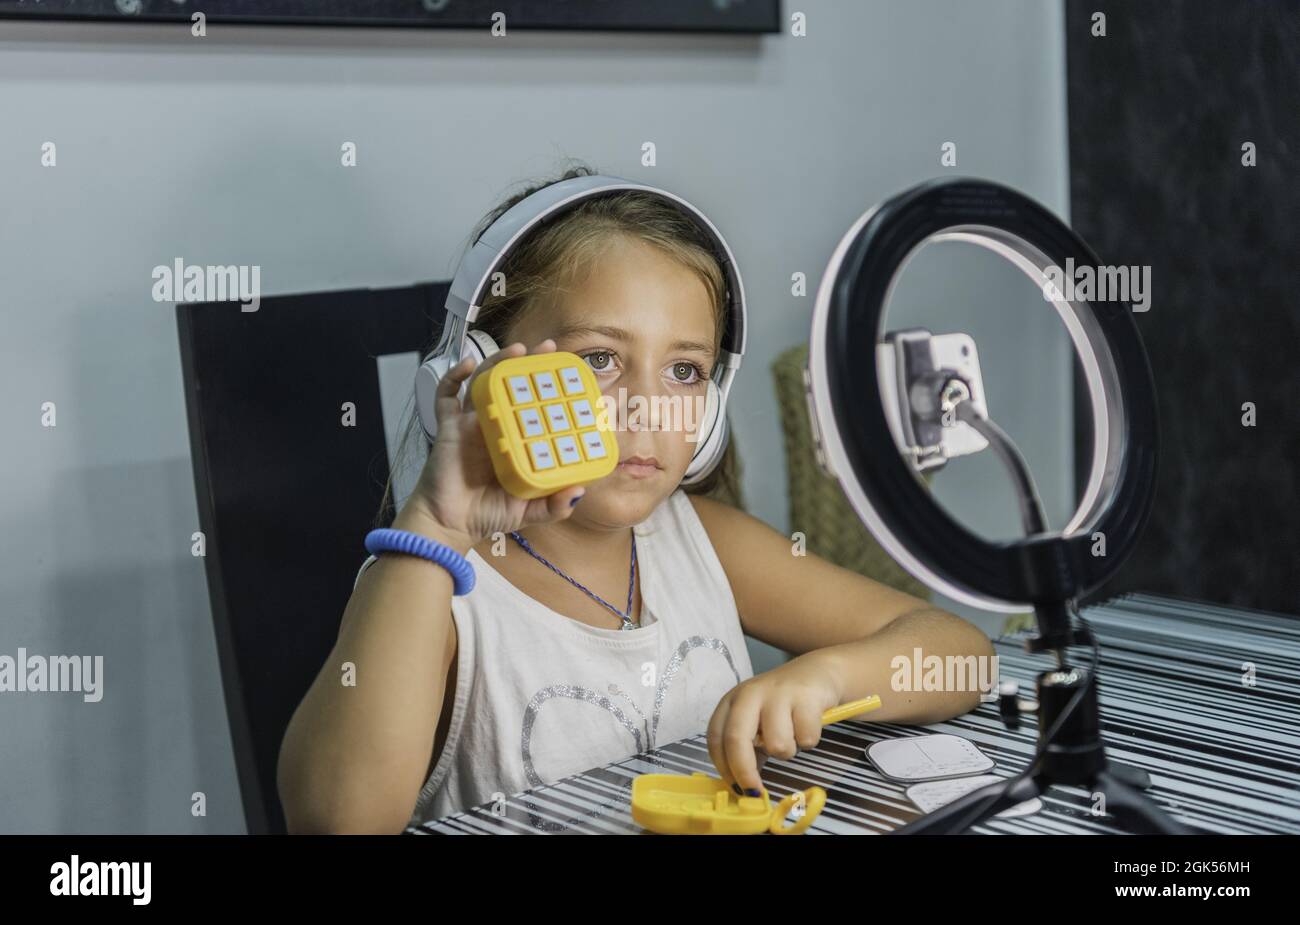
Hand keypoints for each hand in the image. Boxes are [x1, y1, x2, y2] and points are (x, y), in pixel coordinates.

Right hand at [395, 338, 586, 548]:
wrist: (448, 525)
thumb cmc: (484, 515)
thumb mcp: (528, 512)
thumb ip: (553, 505)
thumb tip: (578, 492)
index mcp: (515, 441)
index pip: (535, 407)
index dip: (549, 389)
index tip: (568, 376)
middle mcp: (495, 427)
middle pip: (512, 386)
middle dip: (529, 364)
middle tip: (548, 348)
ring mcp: (471, 424)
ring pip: (484, 383)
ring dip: (498, 362)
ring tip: (517, 349)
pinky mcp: (449, 427)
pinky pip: (447, 395)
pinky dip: (454, 376)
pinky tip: (468, 364)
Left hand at [706, 653, 841, 796]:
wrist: (819, 672)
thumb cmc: (784, 703)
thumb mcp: (758, 720)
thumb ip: (748, 749)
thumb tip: (743, 787)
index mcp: (733, 700)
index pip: (716, 737)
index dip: (724, 767)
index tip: (735, 788)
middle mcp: (750, 693)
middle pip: (736, 739)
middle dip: (744, 771)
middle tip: (755, 792)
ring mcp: (778, 693)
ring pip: (776, 745)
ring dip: (787, 751)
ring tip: (793, 735)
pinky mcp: (806, 697)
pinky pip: (805, 739)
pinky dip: (809, 740)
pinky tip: (809, 724)